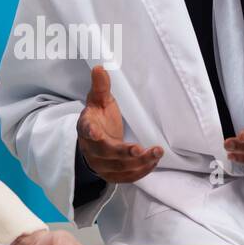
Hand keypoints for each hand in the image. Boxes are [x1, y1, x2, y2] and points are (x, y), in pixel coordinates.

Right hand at [77, 65, 162, 183]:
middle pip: (106, 153)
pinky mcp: (111, 175)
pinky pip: (126, 177)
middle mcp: (91, 148)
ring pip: (119, 168)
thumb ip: (100, 87)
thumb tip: (99, 67)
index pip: (86, 130)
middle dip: (124, 152)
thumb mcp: (99, 101)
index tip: (96, 133)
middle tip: (140, 149)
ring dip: (139, 162)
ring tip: (156, 152)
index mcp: (86, 128)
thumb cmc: (99, 119)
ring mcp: (101, 164)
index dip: (91, 132)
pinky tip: (153, 162)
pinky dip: (141, 171)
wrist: (94, 142)